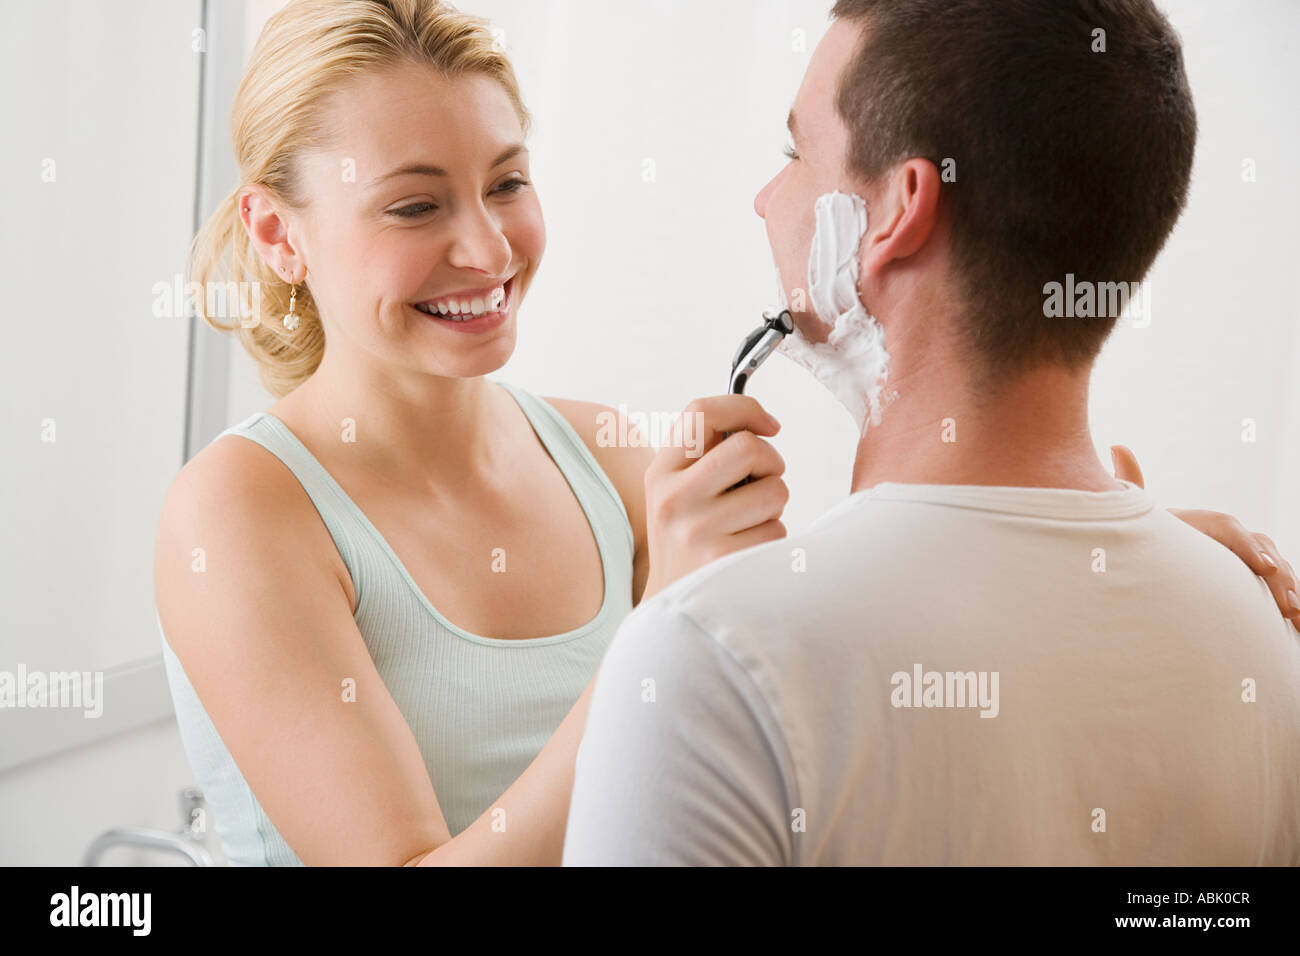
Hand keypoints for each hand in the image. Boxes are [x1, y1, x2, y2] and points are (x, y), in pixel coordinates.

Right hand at [642, 396, 788, 598]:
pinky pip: (778, 530)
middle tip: (762, 482)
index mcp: (660, 472)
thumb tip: (764, 424)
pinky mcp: (725, 560)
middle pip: (749, 448)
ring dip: (773, 506)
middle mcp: (673, 498)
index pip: (702, 412)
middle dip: (770, 463)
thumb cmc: (690, 539)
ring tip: (748, 523)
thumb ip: (707, 453)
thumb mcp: (678, 491)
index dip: (745, 408)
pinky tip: (748, 551)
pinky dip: (772, 538)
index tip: (770, 425)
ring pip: (774, 491)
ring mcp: (697, 531)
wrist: (673, 612)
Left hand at [1111, 444, 1299, 626]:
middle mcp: (1228, 535)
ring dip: (1289, 589)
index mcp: (1200, 522)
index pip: (1228, 528)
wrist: (1156, 553)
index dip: (1248, 547)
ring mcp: (1243, 554)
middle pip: (1260, 550)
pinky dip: (1289, 599)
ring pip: (1274, 568)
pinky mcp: (1250, 574)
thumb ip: (1130, 485)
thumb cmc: (1148, 536)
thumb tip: (1118, 445)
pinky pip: (1276, 584)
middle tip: (1287, 603)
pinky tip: (1298, 624)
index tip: (1264, 567)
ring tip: (1296, 615)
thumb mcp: (1137, 516)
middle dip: (1277, 575)